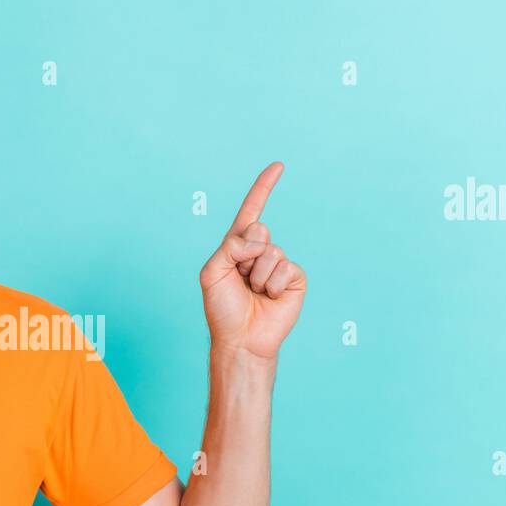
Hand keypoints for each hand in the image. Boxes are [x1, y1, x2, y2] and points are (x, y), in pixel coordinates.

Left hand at [199, 162, 306, 361]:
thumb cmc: (222, 308)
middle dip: (246, 254)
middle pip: (259, 230)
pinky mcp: (294, 278)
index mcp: (238, 245)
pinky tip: (269, 298)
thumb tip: (258, 238)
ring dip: (257, 276)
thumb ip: (229, 247)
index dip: (264, 187)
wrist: (240, 339)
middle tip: (240, 278)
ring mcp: (278, 264)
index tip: (278, 166)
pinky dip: (272, 285)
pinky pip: (285, 267)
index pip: (252, 210)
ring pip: (271, 252)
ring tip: (253, 293)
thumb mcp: (212, 272)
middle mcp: (260, 251)